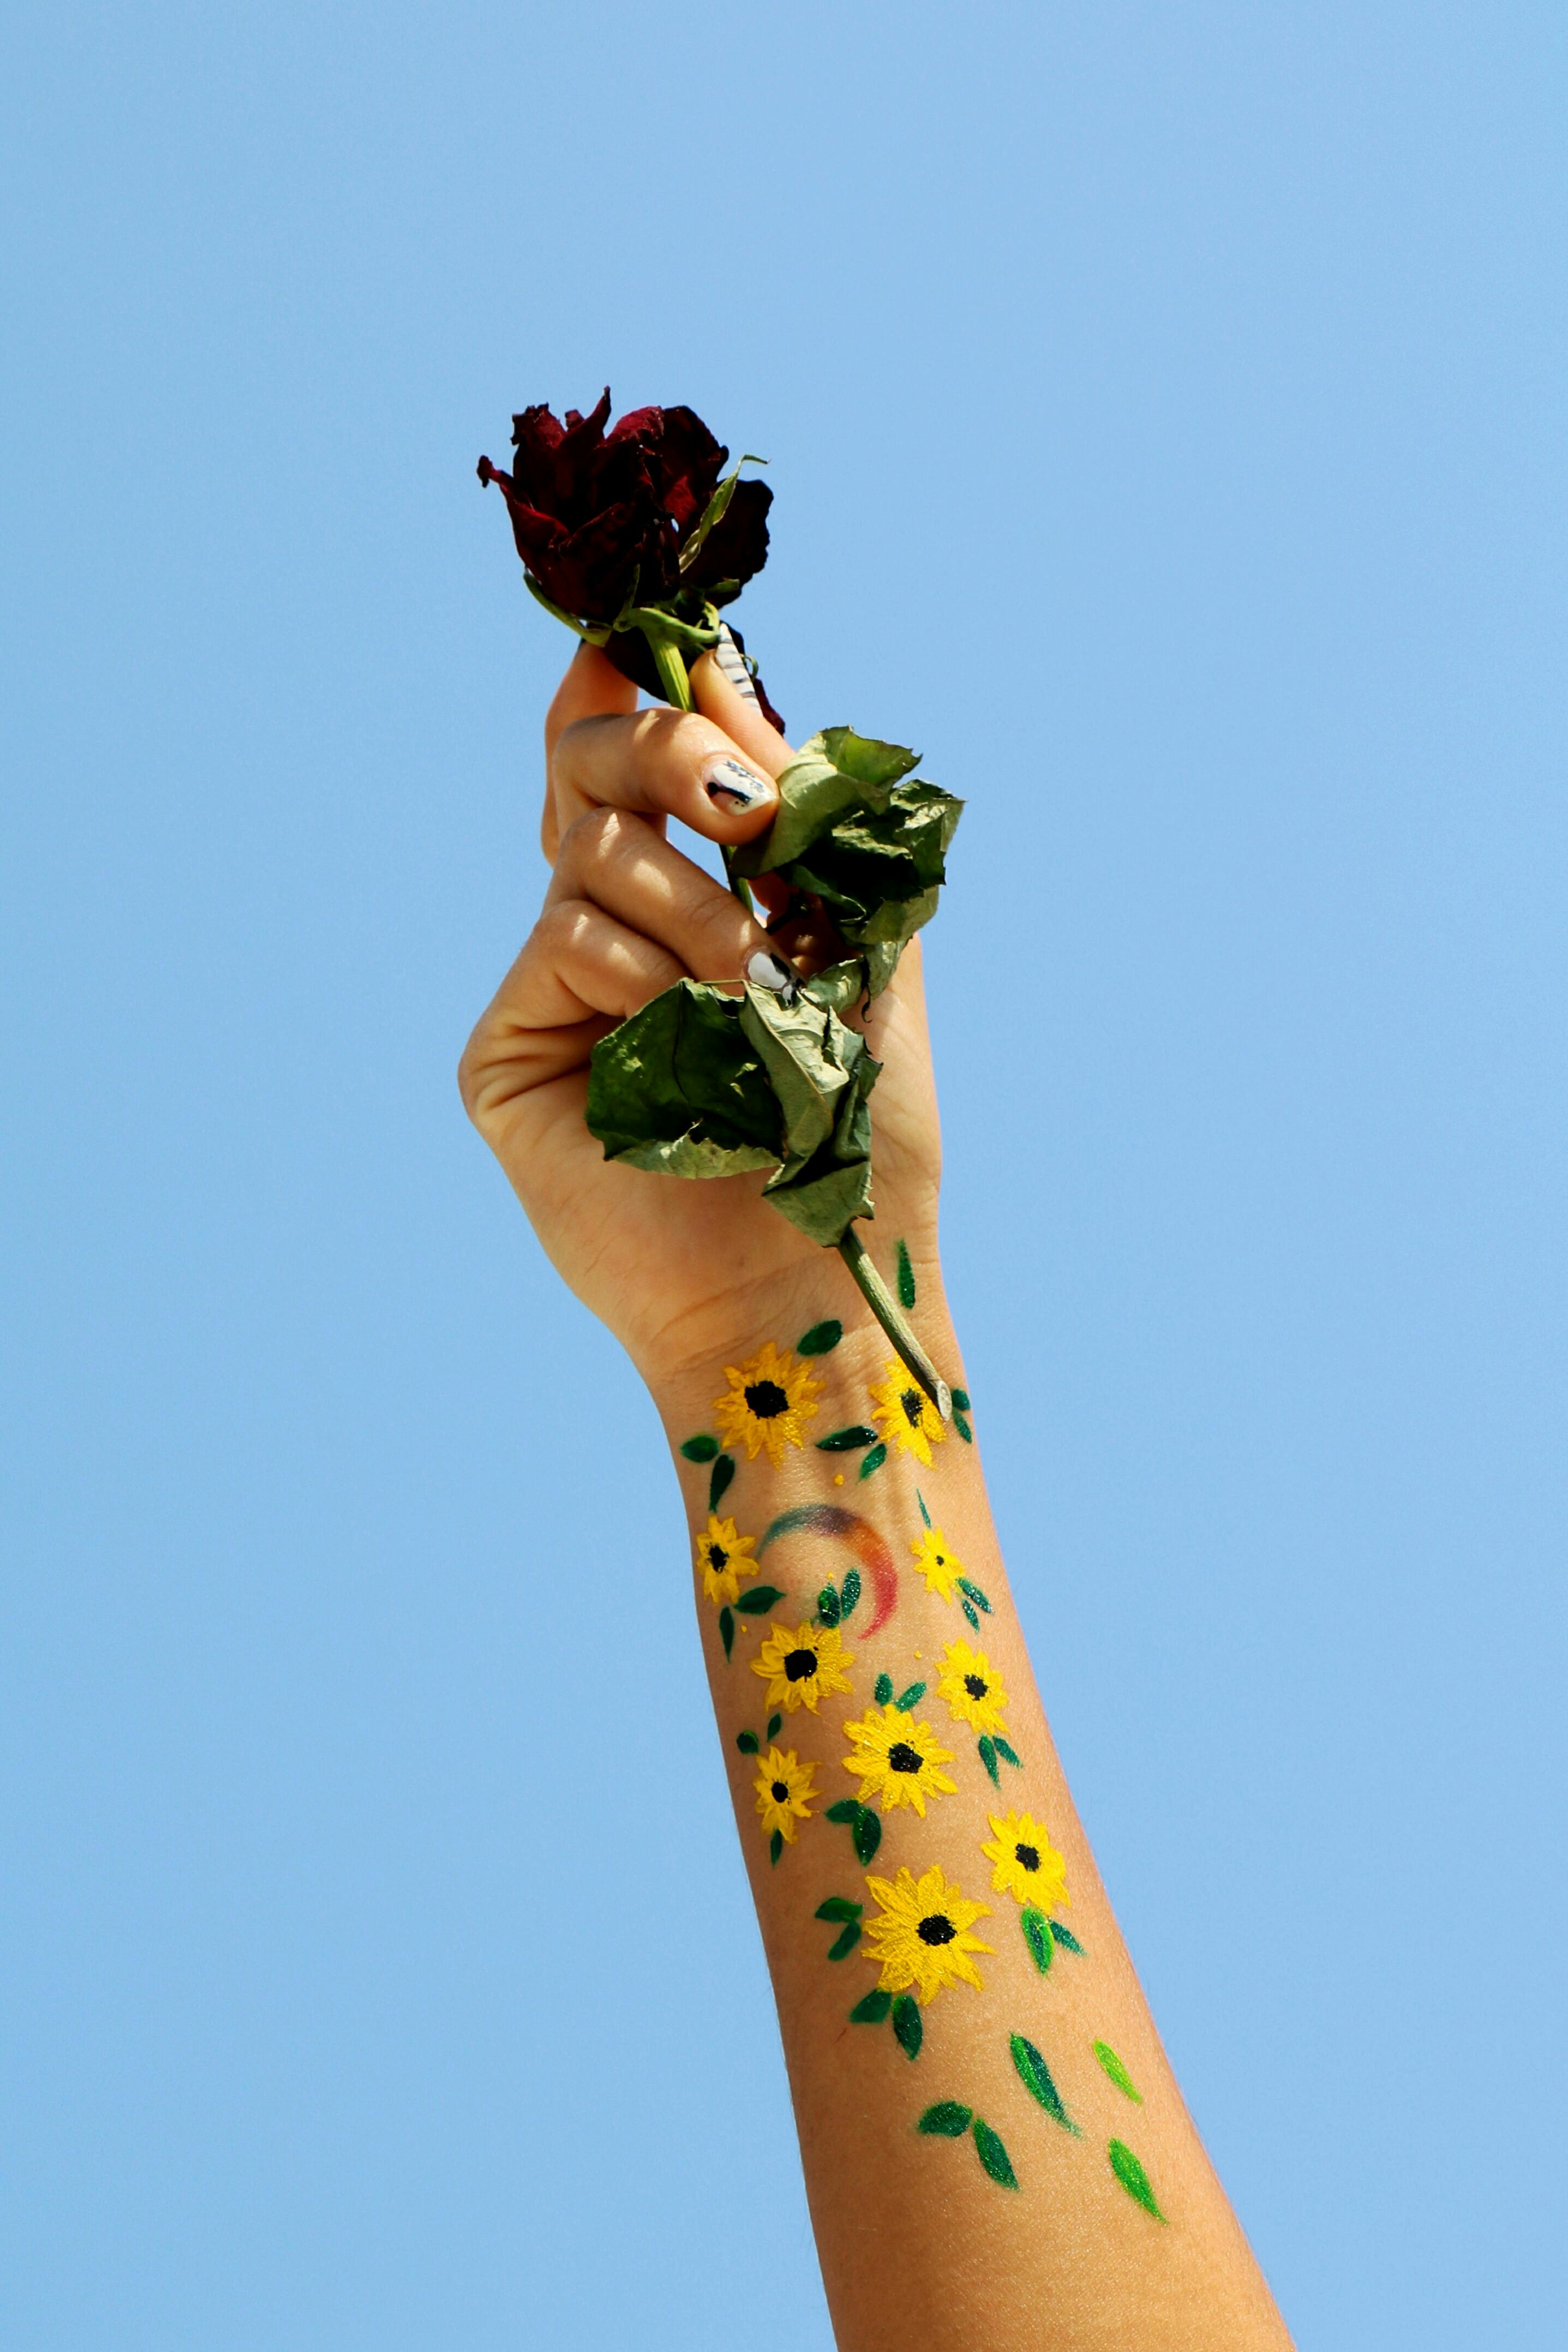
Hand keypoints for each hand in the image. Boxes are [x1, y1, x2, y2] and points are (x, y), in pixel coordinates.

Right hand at [459, 643, 943, 1385]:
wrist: (816, 1281)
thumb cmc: (854, 1137)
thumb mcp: (866, 949)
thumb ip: (809, 818)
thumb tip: (734, 677)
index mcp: (694, 903)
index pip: (643, 763)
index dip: (641, 685)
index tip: (655, 628)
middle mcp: (615, 932)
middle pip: (587, 766)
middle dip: (665, 747)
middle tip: (739, 801)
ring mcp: (555, 991)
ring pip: (586, 847)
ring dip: (693, 904)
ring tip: (755, 994)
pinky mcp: (508, 1052)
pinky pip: (563, 938)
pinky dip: (642, 974)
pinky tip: (685, 1047)